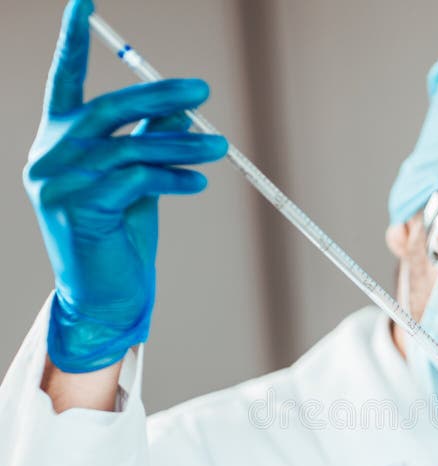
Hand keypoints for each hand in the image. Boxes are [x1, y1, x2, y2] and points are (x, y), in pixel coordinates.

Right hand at [24, 0, 228, 372]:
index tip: (83, 0)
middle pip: (106, 110)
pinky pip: (135, 181)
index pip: (62, 81)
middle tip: (203, 90)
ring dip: (180, 146)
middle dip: (157, 96)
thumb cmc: (119, 237)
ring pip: (128, 150)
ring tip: (221, 147)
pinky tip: (198, 182)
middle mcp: (48, 155)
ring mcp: (56, 182)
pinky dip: (171, 179)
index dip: (71, 40)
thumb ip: (149, 142)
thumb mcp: (136, 181)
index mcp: (57, 141)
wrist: (105, 295)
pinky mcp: (76, 208)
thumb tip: (182, 108)